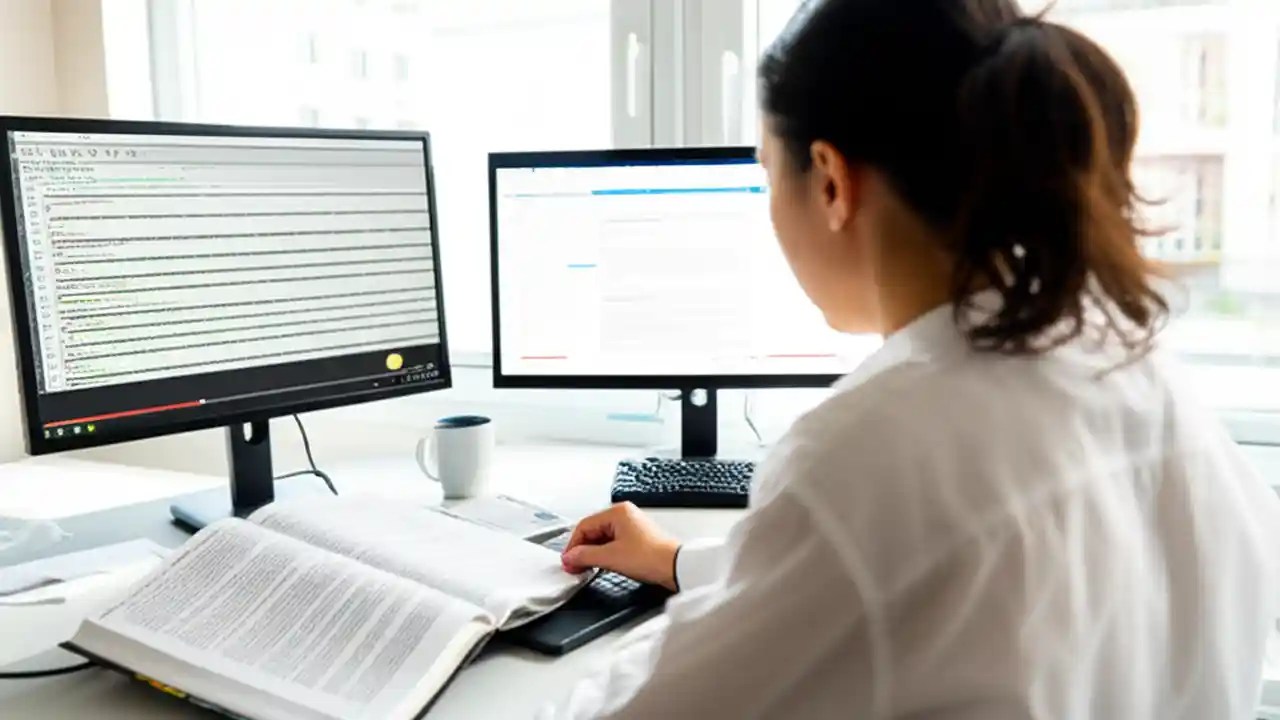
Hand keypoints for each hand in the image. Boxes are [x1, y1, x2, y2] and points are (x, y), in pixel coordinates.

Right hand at [561, 502, 680, 590]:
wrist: (677, 567)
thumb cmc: (651, 557)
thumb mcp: (611, 558)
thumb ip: (585, 556)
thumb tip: (570, 557)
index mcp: (617, 513)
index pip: (584, 526)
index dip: (573, 545)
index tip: (567, 562)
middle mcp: (624, 516)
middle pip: (593, 531)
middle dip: (581, 550)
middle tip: (573, 567)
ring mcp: (631, 527)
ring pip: (602, 539)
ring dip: (592, 554)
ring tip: (584, 569)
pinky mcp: (637, 540)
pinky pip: (613, 544)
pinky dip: (603, 555)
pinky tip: (600, 566)